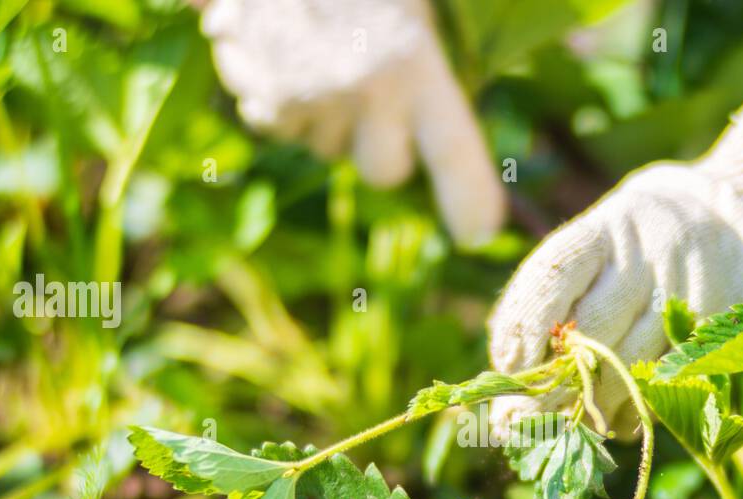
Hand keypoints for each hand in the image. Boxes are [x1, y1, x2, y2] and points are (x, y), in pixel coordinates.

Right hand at [200, 0, 503, 245]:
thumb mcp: (410, 9)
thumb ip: (429, 71)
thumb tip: (442, 133)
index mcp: (414, 63)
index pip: (454, 150)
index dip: (469, 198)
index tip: (477, 233)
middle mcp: (365, 92)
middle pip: (386, 172)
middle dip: (381, 148)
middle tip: (375, 90)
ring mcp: (311, 102)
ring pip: (329, 148)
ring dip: (328, 115)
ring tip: (321, 46)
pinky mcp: (264, 102)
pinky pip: (284, 127)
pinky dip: (282, 98)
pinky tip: (285, 47)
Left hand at [487, 103, 742, 430]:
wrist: (737, 210)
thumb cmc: (636, 245)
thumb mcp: (595, 247)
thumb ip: (549, 300)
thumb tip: (506, 373)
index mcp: (605, 229)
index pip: (556, 271)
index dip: (526, 322)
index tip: (508, 365)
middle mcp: (649, 253)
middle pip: (593, 330)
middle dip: (551, 386)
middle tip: (521, 421)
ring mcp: (691, 288)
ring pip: (633, 365)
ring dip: (591, 408)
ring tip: (563, 428)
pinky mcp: (722, 322)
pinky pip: (672, 382)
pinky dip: (637, 412)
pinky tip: (616, 422)